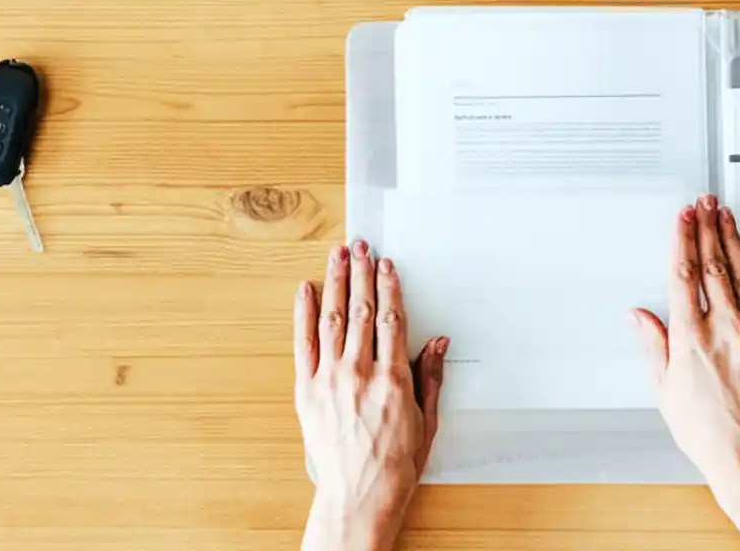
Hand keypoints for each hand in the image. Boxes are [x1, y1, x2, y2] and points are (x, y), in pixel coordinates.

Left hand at [295, 242, 449, 550]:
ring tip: (337, 256)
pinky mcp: (306, 389)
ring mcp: (329, 379)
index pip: (390, 320)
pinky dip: (303, 314)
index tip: (387, 265)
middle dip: (361, 274)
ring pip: (331, 319)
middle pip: (360, 310)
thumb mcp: (427, 420)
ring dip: (334, 282)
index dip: (388, 288)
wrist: (359, 493)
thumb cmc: (396, 462)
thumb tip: (436, 341)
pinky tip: (305, 290)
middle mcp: (359, 373)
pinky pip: (303, 343)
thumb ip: (430, 376)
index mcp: (392, 379)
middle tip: (361, 246)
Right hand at [632, 196, 739, 547]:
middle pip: (714, 266)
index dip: (681, 242)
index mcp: (691, 339)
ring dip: (732, 240)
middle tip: (703, 204)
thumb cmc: (710, 432)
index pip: (684, 276)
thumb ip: (654, 346)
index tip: (681, 219)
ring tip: (724, 215)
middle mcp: (725, 330)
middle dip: (706, 230)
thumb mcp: (665, 390)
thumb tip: (639, 316)